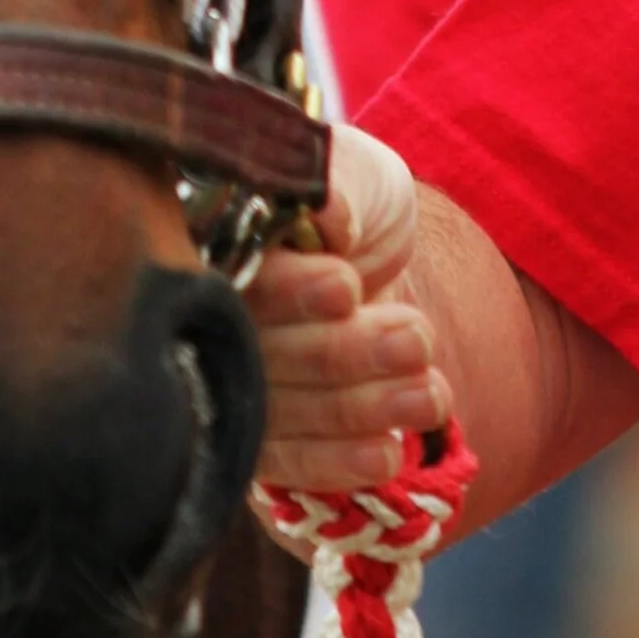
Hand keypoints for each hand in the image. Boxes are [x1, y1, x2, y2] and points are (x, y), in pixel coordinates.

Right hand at [245, 126, 450, 498]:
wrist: (376, 255)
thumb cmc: (356, 202)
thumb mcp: (355, 173)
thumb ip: (337, 186)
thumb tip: (328, 211)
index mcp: (214, 239)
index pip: (239, 276)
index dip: (291, 291)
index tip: (348, 287)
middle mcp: (207, 314)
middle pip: (260, 353)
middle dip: (342, 353)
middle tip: (416, 339)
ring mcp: (229, 379)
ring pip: (278, 411)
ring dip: (357, 409)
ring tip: (431, 394)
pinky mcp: (260, 435)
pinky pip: (286, 463)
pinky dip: (335, 464)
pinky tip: (387, 457)